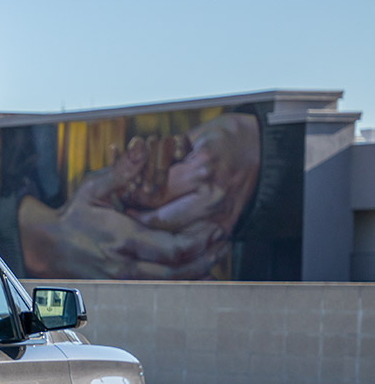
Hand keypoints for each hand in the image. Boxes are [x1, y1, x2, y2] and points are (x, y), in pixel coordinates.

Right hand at [18, 145, 227, 279]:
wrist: (48, 245)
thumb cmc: (73, 215)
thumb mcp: (93, 188)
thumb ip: (122, 170)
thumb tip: (142, 146)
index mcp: (123, 240)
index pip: (173, 249)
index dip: (199, 241)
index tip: (214, 227)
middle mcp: (126, 265)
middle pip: (178, 270)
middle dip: (205, 256)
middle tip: (221, 239)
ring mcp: (124, 279)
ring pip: (171, 283)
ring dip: (197, 269)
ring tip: (215, 254)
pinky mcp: (123, 285)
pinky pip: (160, 288)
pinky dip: (182, 280)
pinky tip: (196, 268)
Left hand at [132, 113, 259, 234]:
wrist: (261, 148)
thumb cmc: (220, 139)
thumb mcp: (188, 138)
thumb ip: (159, 158)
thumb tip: (127, 173)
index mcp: (200, 170)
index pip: (152, 195)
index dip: (132, 197)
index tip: (122, 196)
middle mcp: (212, 195)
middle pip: (161, 220)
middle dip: (139, 219)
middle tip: (127, 215)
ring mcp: (221, 214)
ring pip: (176, 238)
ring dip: (155, 235)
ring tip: (140, 227)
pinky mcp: (227, 227)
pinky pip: (196, 245)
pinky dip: (177, 244)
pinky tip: (163, 240)